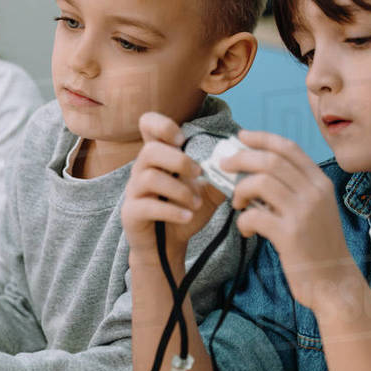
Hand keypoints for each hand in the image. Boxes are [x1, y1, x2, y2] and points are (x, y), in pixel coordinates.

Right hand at [122, 112, 225, 259]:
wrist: (167, 246)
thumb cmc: (184, 211)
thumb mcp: (208, 192)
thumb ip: (220, 177)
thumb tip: (239, 164)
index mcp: (158, 157)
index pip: (147, 124)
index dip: (163, 125)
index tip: (183, 139)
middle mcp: (141, 170)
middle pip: (150, 150)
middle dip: (180, 161)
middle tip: (199, 174)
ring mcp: (133, 191)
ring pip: (149, 177)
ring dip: (179, 190)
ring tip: (196, 204)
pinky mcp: (131, 213)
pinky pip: (147, 206)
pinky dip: (172, 211)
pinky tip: (187, 217)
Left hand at [224, 130, 363, 313]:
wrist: (335, 282)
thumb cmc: (318, 247)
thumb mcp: (315, 210)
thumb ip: (293, 190)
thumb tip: (255, 175)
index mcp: (320, 183)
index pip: (288, 148)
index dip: (262, 138)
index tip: (241, 136)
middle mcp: (314, 193)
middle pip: (270, 160)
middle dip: (241, 159)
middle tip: (224, 167)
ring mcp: (303, 213)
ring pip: (260, 182)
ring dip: (240, 190)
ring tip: (237, 205)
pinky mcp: (290, 235)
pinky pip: (254, 215)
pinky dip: (243, 220)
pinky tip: (246, 230)